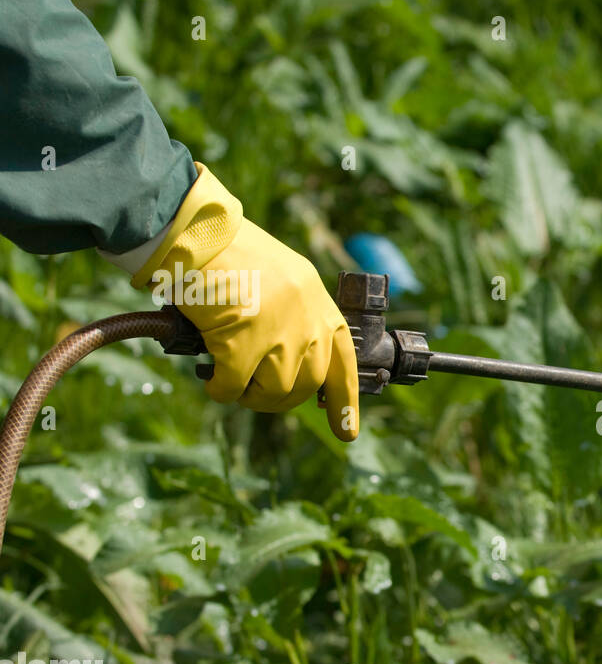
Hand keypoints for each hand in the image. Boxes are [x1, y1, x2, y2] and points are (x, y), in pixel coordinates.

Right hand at [133, 164, 358, 440]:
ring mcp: (278, 330)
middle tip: (253, 391)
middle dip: (282, 397)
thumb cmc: (226, 253)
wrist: (193, 232)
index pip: (344, 360)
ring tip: (229, 379)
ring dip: (251, 395)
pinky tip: (210, 379)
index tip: (347, 432)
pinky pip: (235, 387)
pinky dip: (221, 390)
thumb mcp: (278, 280)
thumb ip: (292, 316)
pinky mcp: (244, 341)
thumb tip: (287, 363)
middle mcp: (307, 317)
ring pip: (276, 390)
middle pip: (309, 382)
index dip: (344, 400)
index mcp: (318, 301)